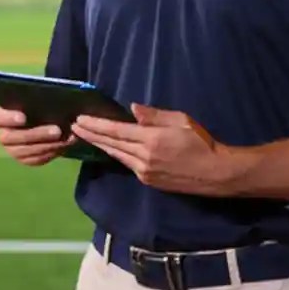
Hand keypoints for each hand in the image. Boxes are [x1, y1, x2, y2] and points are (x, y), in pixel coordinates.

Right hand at [0, 106, 76, 166]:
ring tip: (66, 139)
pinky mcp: (24, 159)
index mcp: (1, 115)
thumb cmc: (36, 104)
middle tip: (57, 130)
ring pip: (25, 151)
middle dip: (37, 134)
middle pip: (13, 138)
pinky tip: (64, 146)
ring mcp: (12, 149)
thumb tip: (48, 98)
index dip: (10, 118)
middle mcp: (3, 134)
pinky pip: (35, 160)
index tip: (23, 117)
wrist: (40, 118)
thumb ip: (36, 99)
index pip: (0, 117)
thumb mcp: (34, 99)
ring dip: (47, 146)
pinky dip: (50, 153)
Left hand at [71, 103, 227, 194]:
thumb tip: (133, 108)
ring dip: (99, 145)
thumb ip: (154, 115)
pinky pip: (126, 164)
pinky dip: (114, 154)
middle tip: (73, 126)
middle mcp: (143, 157)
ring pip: (116, 155)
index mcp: (150, 139)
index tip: (80, 119)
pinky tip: (107, 148)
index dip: (96, 125)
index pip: (116, 130)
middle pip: (111, 144)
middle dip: (91, 134)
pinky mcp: (148, 180)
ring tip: (84, 136)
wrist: (215, 172)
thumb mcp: (180, 120)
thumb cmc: (201, 142)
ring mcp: (144, 171)